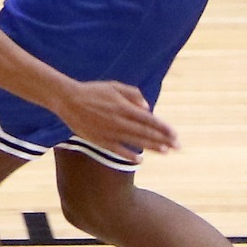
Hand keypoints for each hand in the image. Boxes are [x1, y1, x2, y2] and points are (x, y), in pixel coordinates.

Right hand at [54, 79, 176, 158]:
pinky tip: (140, 161)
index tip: (175, 135)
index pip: (149, 120)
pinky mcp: (101, 140)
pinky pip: (119, 151)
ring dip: (152, 148)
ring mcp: (111, 132)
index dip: (164, 128)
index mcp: (124, 107)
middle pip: (146, 133)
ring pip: (136, 143)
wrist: (68, 99)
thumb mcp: (113, 86)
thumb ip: (132, 94)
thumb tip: (148, 107)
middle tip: (178, 146)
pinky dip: (130, 157)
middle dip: (164, 140)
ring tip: (165, 152)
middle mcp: (120, 121)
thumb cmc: (93, 91)